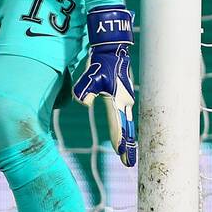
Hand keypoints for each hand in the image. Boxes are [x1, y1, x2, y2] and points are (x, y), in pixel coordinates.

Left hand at [73, 6, 136, 166]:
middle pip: (127, 128)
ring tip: (128, 153)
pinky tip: (126, 133)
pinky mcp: (123, 95)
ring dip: (129, 138)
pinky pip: (126, 116)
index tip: (122, 156)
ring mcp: (126, 98)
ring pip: (129, 123)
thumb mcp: (90, 75)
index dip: (120, 141)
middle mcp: (125, 102)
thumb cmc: (101, 62)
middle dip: (128, 146)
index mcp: (118, 101)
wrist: (112, 48)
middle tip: (128, 163)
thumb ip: (85, 90)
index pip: (119, 126)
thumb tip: (83, 104)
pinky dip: (127, 128)